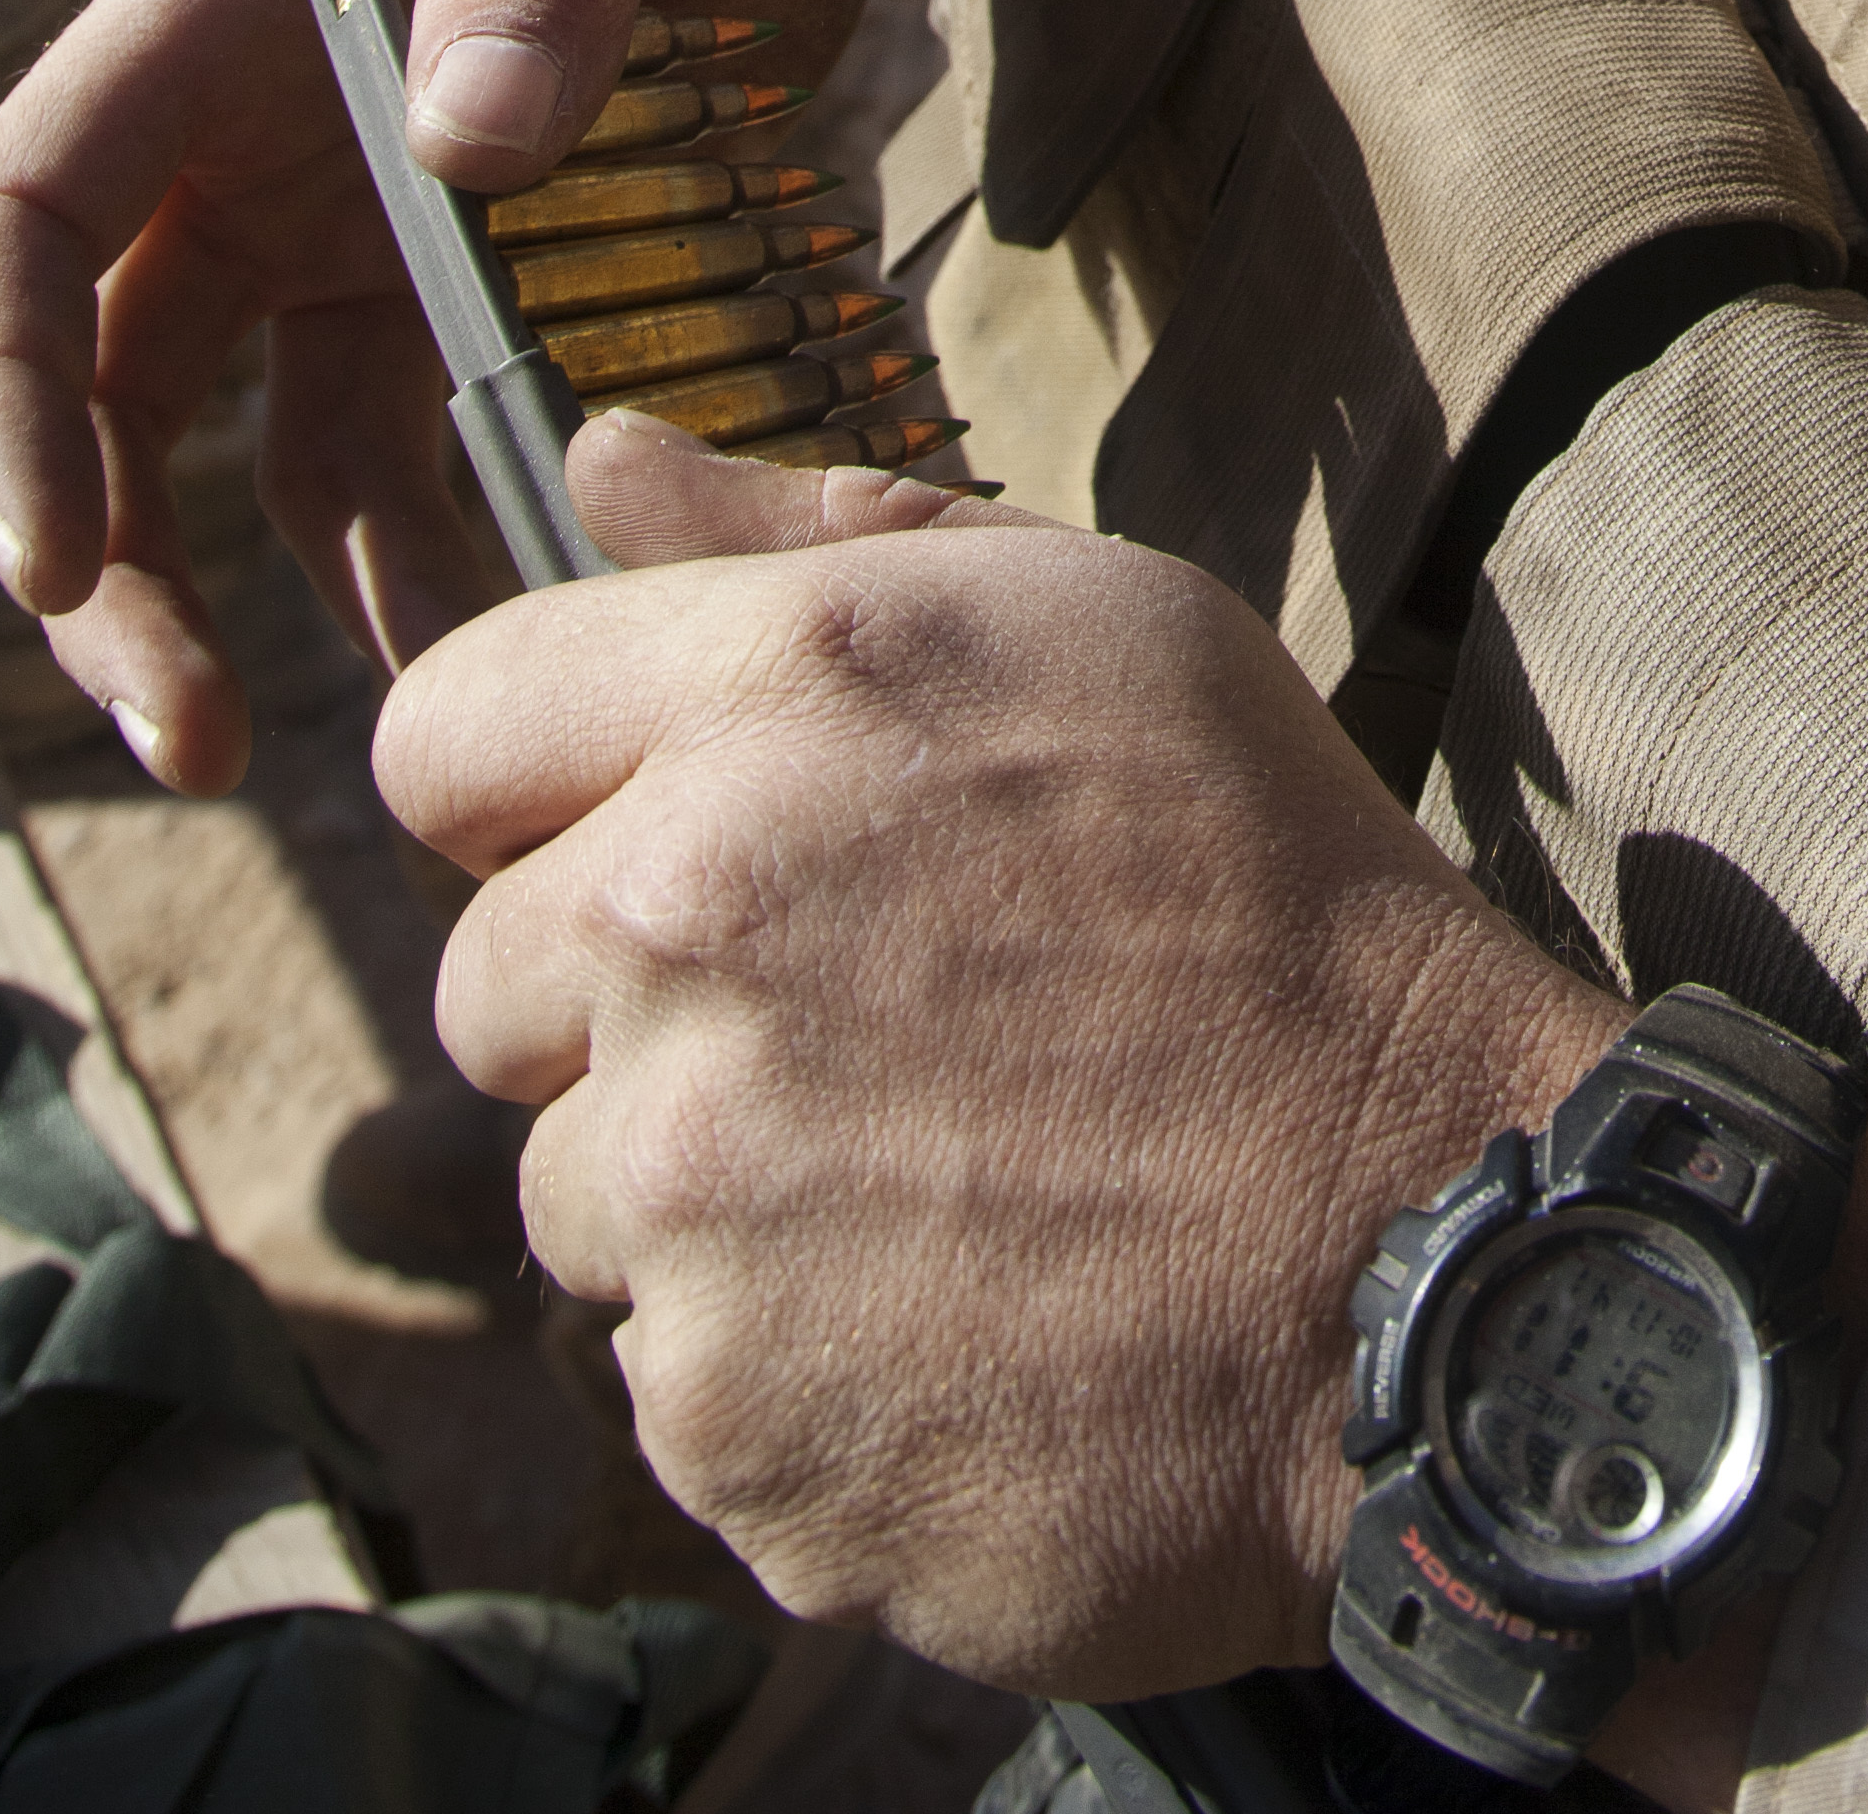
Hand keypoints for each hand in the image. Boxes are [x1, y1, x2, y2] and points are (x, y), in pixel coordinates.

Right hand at [0, 0, 981, 787]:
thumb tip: (460, 141)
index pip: (27, 220)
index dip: (9, 394)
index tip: (51, 555)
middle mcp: (260, 124)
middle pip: (108, 386)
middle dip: (118, 571)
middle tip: (195, 737)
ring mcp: (365, 210)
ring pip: (264, 452)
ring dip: (303, 603)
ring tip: (422, 727)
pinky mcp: (487, 268)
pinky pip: (434, 446)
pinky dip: (464, 546)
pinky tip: (542, 629)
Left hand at [390, 417, 1625, 1700]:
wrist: (1428, 1228)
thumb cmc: (1271, 894)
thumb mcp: (1088, 626)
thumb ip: (799, 540)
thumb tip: (596, 455)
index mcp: (771, 697)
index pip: (439, 733)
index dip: (524, 790)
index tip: (633, 840)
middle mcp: (683, 924)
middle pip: (481, 985)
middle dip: (624, 1006)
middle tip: (851, 1023)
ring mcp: (687, 1189)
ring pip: (573, 1195)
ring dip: (705, 1195)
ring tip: (934, 1174)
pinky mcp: (717, 1412)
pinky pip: (663, 1376)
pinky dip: (780, 1363)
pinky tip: (953, 1313)